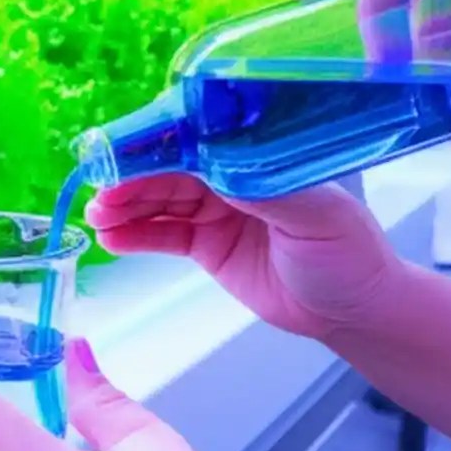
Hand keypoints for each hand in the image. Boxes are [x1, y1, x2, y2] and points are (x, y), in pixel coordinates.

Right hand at [85, 175, 401, 340]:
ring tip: (97, 219)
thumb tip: (209, 163)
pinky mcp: (206, 244)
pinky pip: (162, 235)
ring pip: (158, 201)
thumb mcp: (314, 214)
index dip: (157, 144)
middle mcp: (231, 176)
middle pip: (169, 169)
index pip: (198, 140)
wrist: (354, 309)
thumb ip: (261, 187)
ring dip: (124, 207)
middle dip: (130, 177)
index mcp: (257, 155)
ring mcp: (216, 210)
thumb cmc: (348, 253)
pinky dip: (134, 236)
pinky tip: (111, 240)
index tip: (121, 152)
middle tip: (100, 190)